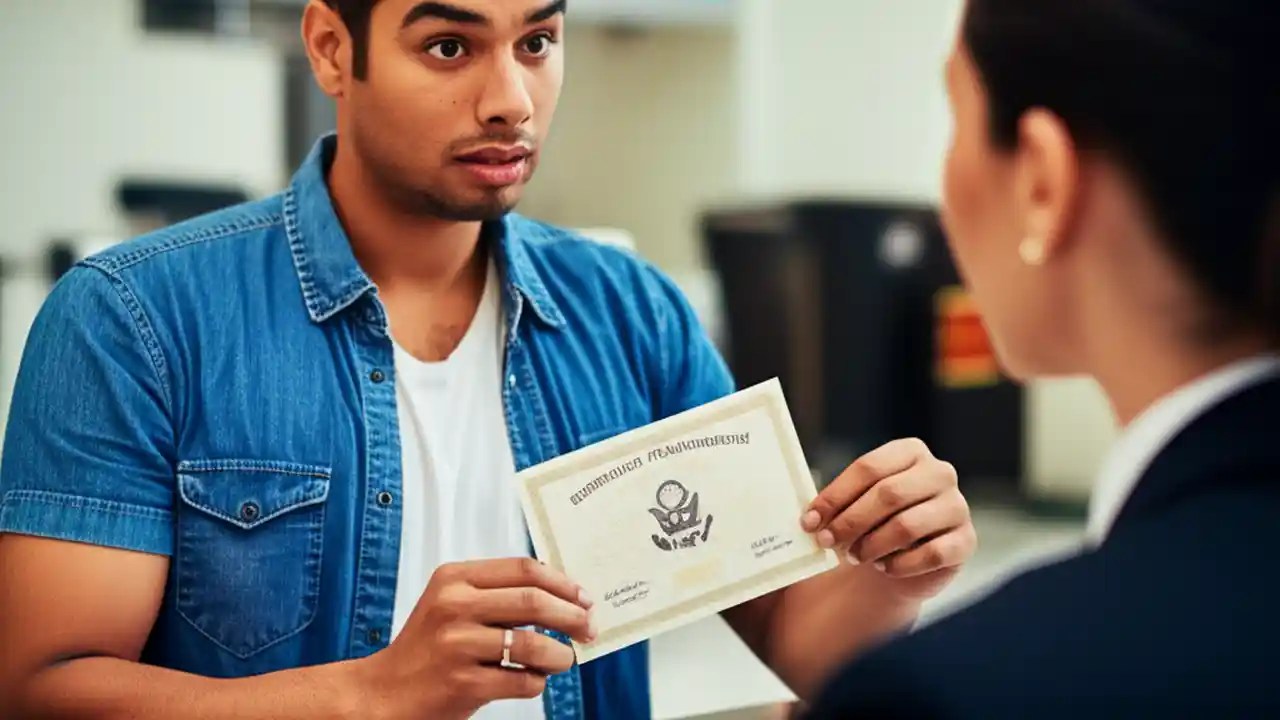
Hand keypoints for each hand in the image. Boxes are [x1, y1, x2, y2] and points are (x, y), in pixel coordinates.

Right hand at [358, 558, 595, 719]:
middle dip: (572, 616)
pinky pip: (522, 681)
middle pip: (533, 602)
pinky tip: (533, 679)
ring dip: (560, 655)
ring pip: (534, 644)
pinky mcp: (462, 683)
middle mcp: (454, 606)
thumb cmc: (428, 647)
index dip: (563, 583)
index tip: (584, 598)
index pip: (524, 569)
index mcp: (454, 578)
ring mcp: (457, 645)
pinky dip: (537, 681)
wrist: (384, 693)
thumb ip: (498, 594)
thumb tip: (566, 596)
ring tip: (563, 660)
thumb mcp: (453, 604)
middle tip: (589, 629)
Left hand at [802, 438, 976, 598]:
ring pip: (907, 525)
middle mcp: (940, 472)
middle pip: (888, 494)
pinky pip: (931, 554)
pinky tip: (885, 568)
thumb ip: (835, 504)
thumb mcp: (854, 505)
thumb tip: (810, 516)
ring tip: (855, 556)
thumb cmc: (873, 524)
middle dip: (851, 521)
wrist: (902, 559)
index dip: (835, 495)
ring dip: (872, 545)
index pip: (869, 468)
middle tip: (827, 541)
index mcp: (911, 451)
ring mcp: (957, 506)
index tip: (809, 520)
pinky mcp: (966, 541)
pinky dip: (900, 565)